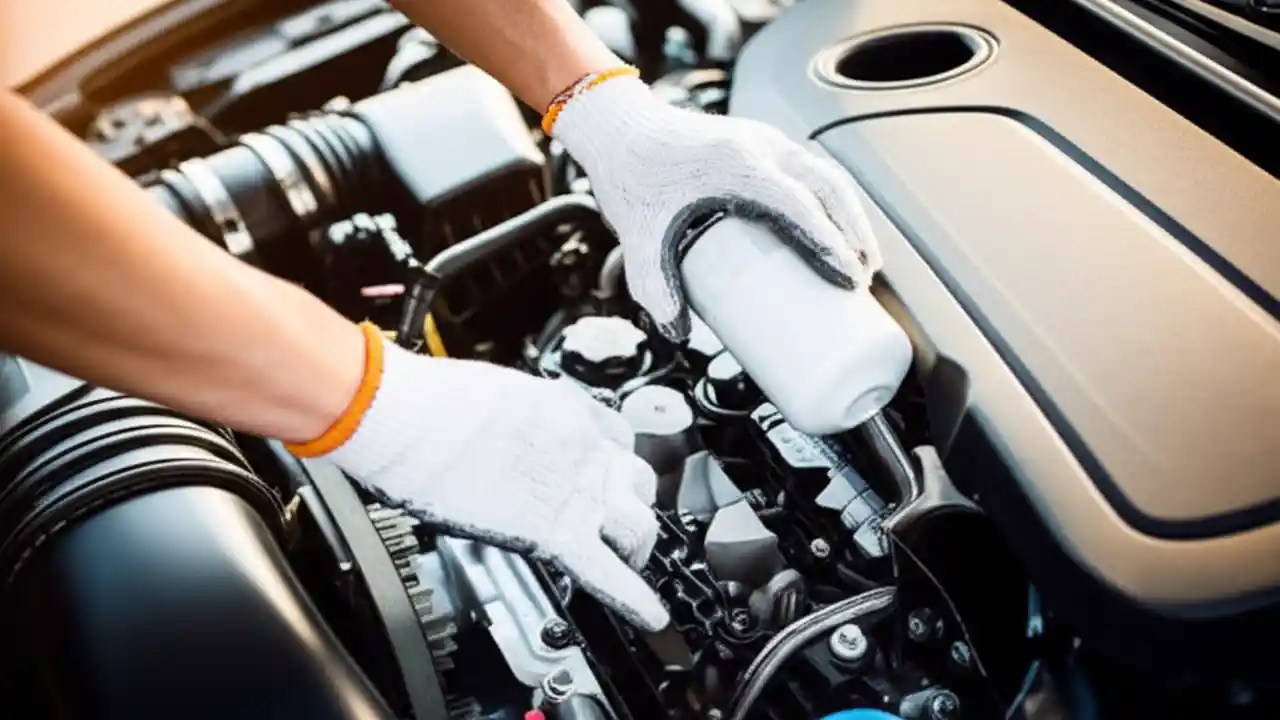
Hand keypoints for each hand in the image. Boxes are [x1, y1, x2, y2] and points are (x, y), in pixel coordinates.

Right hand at [324, 336, 668, 630]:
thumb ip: (523, 425)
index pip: (617, 440)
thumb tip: (511, 442)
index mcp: (570, 408)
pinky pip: (608, 572)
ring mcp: (579, 488)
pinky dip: (635, 599)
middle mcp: (586, 445)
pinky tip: (651, 616)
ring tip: (626, 563)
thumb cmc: (433, 403)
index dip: (614, 464)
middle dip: (634, 505)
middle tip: (621, 526)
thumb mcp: (500, 398)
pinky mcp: (557, 530)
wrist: (412, 416)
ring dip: (635, 546)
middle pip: (639, 481)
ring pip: (640, 525)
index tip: (608, 476)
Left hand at [552, 75, 880, 339]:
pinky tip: (835, 225)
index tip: (850, 280)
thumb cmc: (630, 174)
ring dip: (850, 215)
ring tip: (861, 257)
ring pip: (826, 176)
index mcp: (739, 166)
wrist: (617, 126)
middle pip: (829, 190)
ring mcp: (764, 140)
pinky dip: (831, 198)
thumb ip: (653, 285)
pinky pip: (810, 169)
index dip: (831, 245)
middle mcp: (761, 147)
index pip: (802, 208)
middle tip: (864, 277)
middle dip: (855, 234)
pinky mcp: (760, 141)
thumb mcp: (638, 235)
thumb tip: (679, 333)